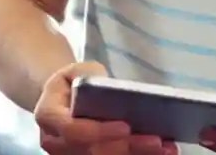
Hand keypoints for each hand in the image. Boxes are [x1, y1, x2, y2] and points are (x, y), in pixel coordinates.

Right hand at [35, 61, 178, 154]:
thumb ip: (89, 77)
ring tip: (167, 148)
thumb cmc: (74, 81)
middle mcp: (54, 142)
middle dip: (128, 147)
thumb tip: (107, 88)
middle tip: (157, 140)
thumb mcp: (78, 69)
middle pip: (93, 151)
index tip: (126, 127)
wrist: (64, 98)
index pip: (73, 130)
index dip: (100, 131)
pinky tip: (163, 152)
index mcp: (48, 115)